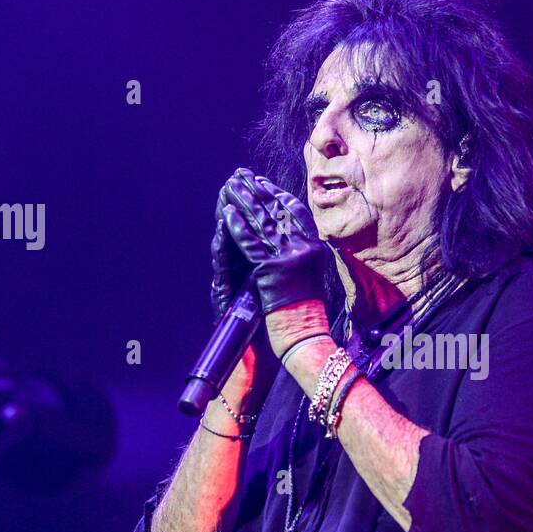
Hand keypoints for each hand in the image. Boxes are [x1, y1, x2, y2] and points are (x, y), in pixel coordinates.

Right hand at [209, 188, 275, 412]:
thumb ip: (290, 266)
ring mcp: (233, 278)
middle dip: (242, 199)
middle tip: (240, 176)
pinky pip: (225, 260)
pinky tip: (225, 221)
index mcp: (260, 264)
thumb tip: (307, 241)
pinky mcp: (226, 290)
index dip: (260, 204)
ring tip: (228, 189)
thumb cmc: (281, 324)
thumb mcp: (288, 288)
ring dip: (228, 212)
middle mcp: (244, 268)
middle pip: (242, 226)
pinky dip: (225, 240)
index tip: (263, 181)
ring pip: (229, 238)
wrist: (266, 355)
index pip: (258, 227)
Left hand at [219, 168, 330, 315]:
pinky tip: (226, 214)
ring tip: (230, 186)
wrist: (304, 334)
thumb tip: (291, 233)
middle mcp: (304, 249)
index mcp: (316, 248)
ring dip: (244, 203)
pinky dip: (237, 227)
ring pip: (261, 223)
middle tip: (241, 176)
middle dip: (257, 192)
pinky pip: (250, 243)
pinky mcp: (270, 270)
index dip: (278, 196)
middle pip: (276, 212)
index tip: (264, 184)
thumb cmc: (306, 311)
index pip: (296, 213)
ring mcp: (288, 258)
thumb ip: (303, 253)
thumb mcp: (312, 275)